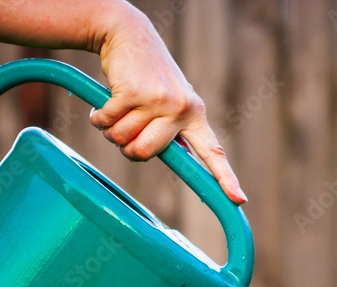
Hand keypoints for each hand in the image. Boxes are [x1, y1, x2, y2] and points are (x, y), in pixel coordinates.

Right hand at [89, 5, 246, 203]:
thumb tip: (174, 161)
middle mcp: (181, 109)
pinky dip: (98, 117)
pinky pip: (107, 123)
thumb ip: (172, 133)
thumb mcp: (169, 104)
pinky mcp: (133, 93)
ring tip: (117, 110)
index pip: (213, 152)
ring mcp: (158, 100)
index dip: (225, 178)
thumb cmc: (148, 77)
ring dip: (111, 130)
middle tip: (126, 129)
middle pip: (147, 153)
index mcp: (194, 115)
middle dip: (128, 148)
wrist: (128, 35)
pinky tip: (103, 104)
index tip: (239, 201)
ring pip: (123, 140)